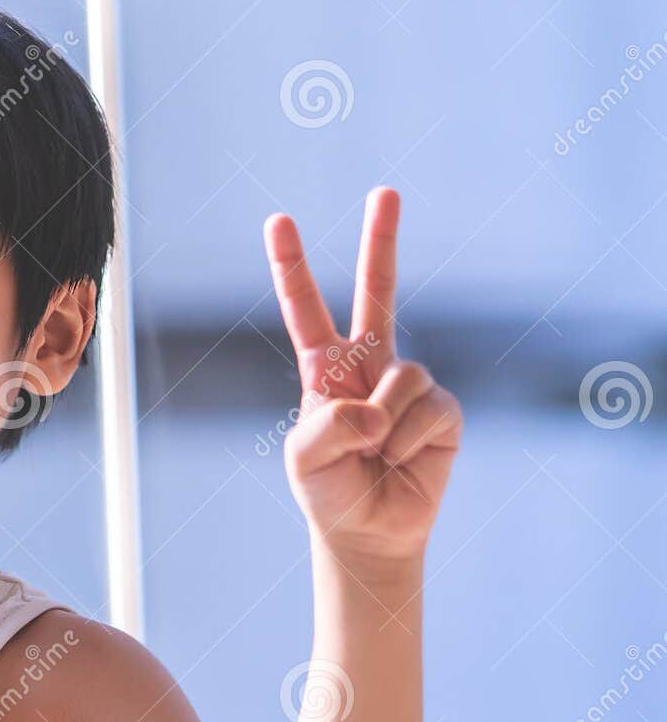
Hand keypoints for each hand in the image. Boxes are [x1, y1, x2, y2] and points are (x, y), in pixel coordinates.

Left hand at [264, 186, 461, 566]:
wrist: (369, 531)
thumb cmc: (330, 489)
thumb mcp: (305, 457)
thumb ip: (328, 424)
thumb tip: (376, 406)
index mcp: (326, 368)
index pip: (306, 308)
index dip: (292, 267)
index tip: (278, 221)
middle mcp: (370, 366)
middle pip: (378, 292)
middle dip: (382, 240)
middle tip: (386, 191)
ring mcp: (409, 385)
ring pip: (402, 375)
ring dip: (383, 423)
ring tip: (375, 454)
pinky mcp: (444, 411)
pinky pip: (427, 410)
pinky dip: (408, 442)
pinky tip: (402, 461)